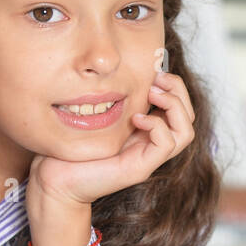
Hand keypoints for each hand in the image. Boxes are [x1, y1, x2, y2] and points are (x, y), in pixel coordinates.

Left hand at [30, 70, 195, 206]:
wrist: (57, 177)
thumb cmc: (73, 146)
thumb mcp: (98, 115)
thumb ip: (115, 98)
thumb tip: (120, 68)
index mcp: (146, 131)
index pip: (180, 108)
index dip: (174, 86)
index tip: (154, 72)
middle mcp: (151, 144)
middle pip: (188, 118)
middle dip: (178, 91)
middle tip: (156, 80)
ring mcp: (148, 158)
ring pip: (185, 132)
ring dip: (174, 107)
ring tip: (152, 94)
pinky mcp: (140, 168)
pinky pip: (166, 144)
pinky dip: (156, 125)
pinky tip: (136, 118)